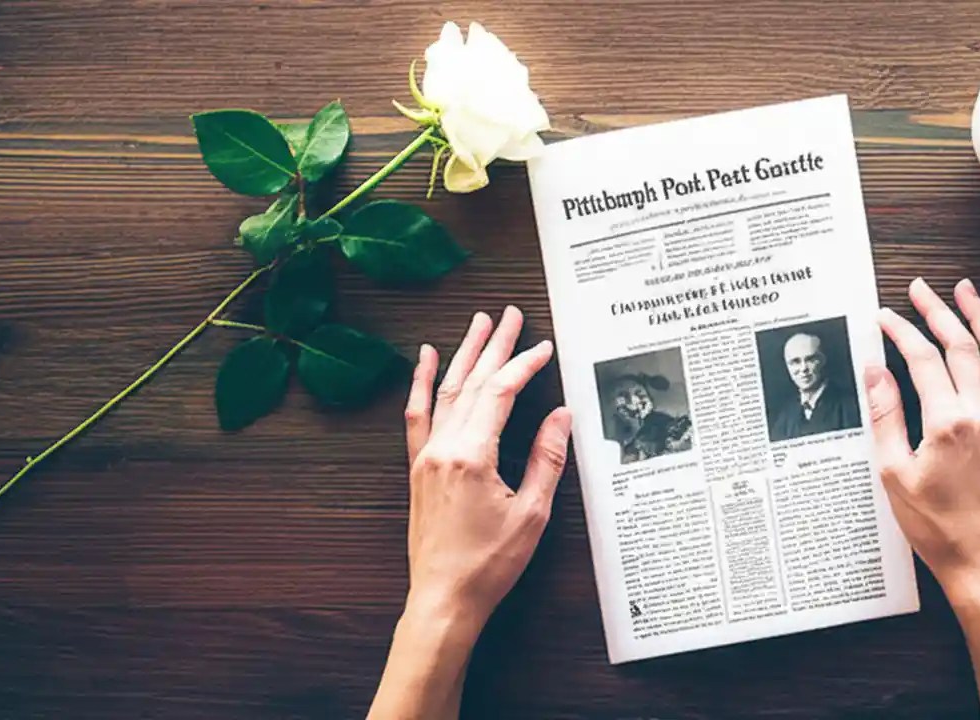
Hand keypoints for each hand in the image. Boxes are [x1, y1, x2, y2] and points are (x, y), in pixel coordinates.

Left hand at [403, 306, 572, 629]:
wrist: (444, 599)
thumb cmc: (488, 564)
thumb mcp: (532, 514)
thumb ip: (547, 459)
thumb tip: (562, 417)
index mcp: (473, 455)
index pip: (501, 393)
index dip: (525, 365)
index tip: (545, 348)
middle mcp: (444, 448)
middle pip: (473, 382)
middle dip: (495, 346)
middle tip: (511, 315)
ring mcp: (427, 456)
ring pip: (445, 391)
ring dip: (464, 354)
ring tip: (479, 323)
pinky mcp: (418, 469)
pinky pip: (417, 415)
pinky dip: (421, 384)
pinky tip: (425, 360)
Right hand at [865, 278, 979, 595]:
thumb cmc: (934, 524)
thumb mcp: (893, 473)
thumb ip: (884, 416)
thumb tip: (874, 371)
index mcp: (947, 421)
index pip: (922, 360)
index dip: (901, 332)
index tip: (884, 317)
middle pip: (962, 346)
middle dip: (938, 311)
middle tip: (920, 288)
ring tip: (967, 290)